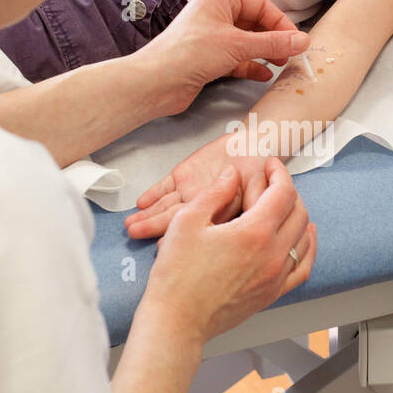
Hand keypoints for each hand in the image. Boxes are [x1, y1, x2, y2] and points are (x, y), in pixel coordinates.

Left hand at [125, 132, 268, 238]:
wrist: (252, 146)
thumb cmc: (259, 169)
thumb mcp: (262, 187)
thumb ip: (256, 203)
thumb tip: (254, 220)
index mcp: (221, 215)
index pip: (199, 229)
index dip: (181, 237)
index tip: (163, 245)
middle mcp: (202, 208)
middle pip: (175, 220)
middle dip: (154, 226)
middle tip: (134, 233)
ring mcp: (190, 194)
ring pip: (165, 207)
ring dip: (147, 216)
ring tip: (130, 225)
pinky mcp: (182, 178)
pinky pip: (164, 187)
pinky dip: (152, 194)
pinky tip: (140, 203)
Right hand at [141, 158, 316, 341]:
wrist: (177, 321)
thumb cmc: (176, 274)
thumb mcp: (187, 221)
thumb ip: (214, 193)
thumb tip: (231, 175)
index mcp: (254, 232)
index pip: (283, 193)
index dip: (279, 173)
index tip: (271, 165)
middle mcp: (273, 255)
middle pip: (298, 213)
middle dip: (288, 192)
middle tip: (273, 182)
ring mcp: (276, 277)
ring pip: (303, 239)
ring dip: (298, 217)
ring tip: (286, 206)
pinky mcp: (272, 294)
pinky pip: (302, 268)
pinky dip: (306, 249)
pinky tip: (302, 241)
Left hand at [142, 0, 310, 113]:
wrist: (156, 82)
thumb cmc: (189, 53)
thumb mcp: (237, 45)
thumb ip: (273, 43)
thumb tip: (302, 40)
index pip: (260, 5)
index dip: (280, 22)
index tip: (296, 40)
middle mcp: (215, 14)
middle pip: (255, 24)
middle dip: (274, 39)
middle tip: (290, 54)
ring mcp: (212, 37)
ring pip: (247, 43)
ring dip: (265, 53)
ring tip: (282, 64)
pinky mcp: (209, 60)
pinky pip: (238, 60)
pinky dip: (252, 66)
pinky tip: (264, 74)